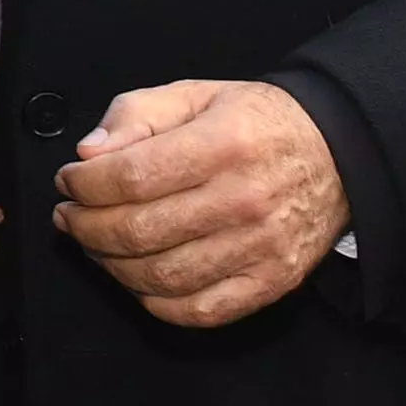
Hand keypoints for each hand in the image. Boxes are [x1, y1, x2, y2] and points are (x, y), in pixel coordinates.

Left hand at [52, 80, 349, 327]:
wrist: (336, 153)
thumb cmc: (254, 122)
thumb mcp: (194, 95)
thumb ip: (136, 116)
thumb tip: (89, 154)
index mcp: (223, 143)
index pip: (132, 176)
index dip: (85, 185)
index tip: (68, 182)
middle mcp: (244, 199)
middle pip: (139, 231)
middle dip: (86, 227)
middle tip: (69, 216)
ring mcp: (260, 248)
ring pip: (161, 276)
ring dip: (111, 264)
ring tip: (95, 244)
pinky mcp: (271, 283)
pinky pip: (197, 310)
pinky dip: (154, 301)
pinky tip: (136, 275)